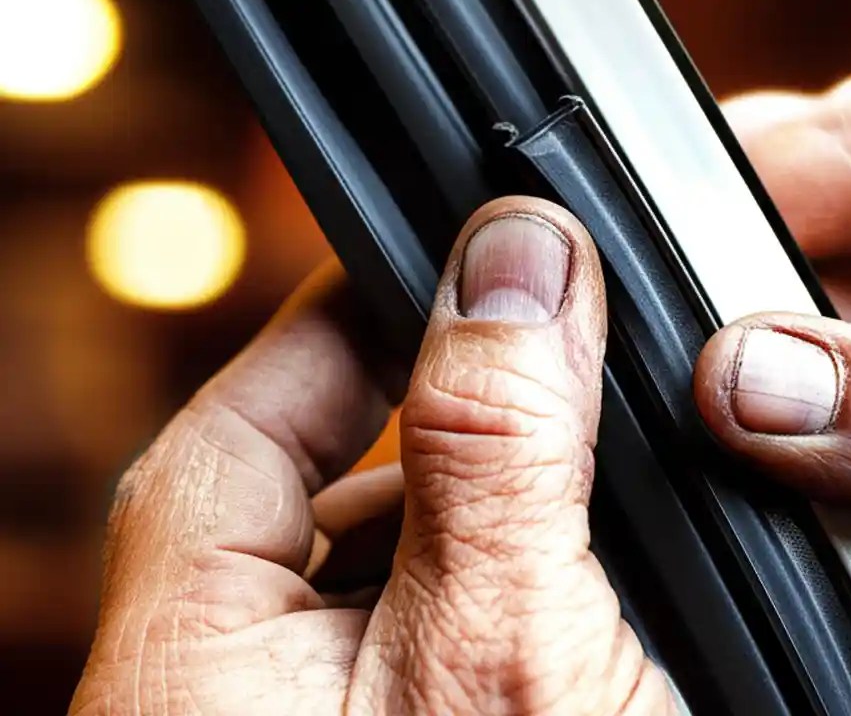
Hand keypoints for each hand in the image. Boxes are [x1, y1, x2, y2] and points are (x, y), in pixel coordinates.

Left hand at [71, 198, 675, 714]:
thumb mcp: (508, 644)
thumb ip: (498, 450)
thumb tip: (517, 257)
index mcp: (192, 663)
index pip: (235, 427)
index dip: (343, 319)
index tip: (448, 255)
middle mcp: (220, 696)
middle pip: (303, 495)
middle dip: (433, 418)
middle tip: (540, 360)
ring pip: (373, 572)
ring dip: (476, 514)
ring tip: (581, 488)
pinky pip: (416, 637)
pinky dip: (490, 591)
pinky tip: (575, 591)